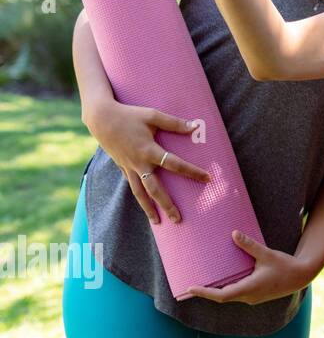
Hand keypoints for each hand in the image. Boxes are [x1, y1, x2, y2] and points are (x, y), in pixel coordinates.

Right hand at [82, 97, 209, 223]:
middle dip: (167, 204)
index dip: (191, 172)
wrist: (100, 119)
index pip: (174, 164)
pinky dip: (139, 197)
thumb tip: (195, 126)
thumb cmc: (129, 115)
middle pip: (155, 189)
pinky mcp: (122, 167)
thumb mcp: (152, 115)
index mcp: (148, 150)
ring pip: (140, 193)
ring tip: (158, 222)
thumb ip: (174, 123)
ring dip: (149, 209)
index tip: (207, 178)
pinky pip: (132, 186)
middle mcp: (138, 163)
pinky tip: (145, 205)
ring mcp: (129, 167)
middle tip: (179, 219)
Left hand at [186, 231, 310, 303]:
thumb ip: (250, 245)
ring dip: (217, 291)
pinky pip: (238, 293)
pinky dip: (228, 288)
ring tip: (204, 283)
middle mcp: (249, 296)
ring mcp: (253, 297)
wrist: (301, 276)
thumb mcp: (267, 254)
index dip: (204, 293)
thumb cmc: (285, 266)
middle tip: (191, 285)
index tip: (190, 289)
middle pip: (222, 297)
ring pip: (230, 296)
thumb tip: (234, 234)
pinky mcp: (256, 295)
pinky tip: (224, 280)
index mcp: (249, 288)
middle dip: (207, 292)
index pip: (221, 295)